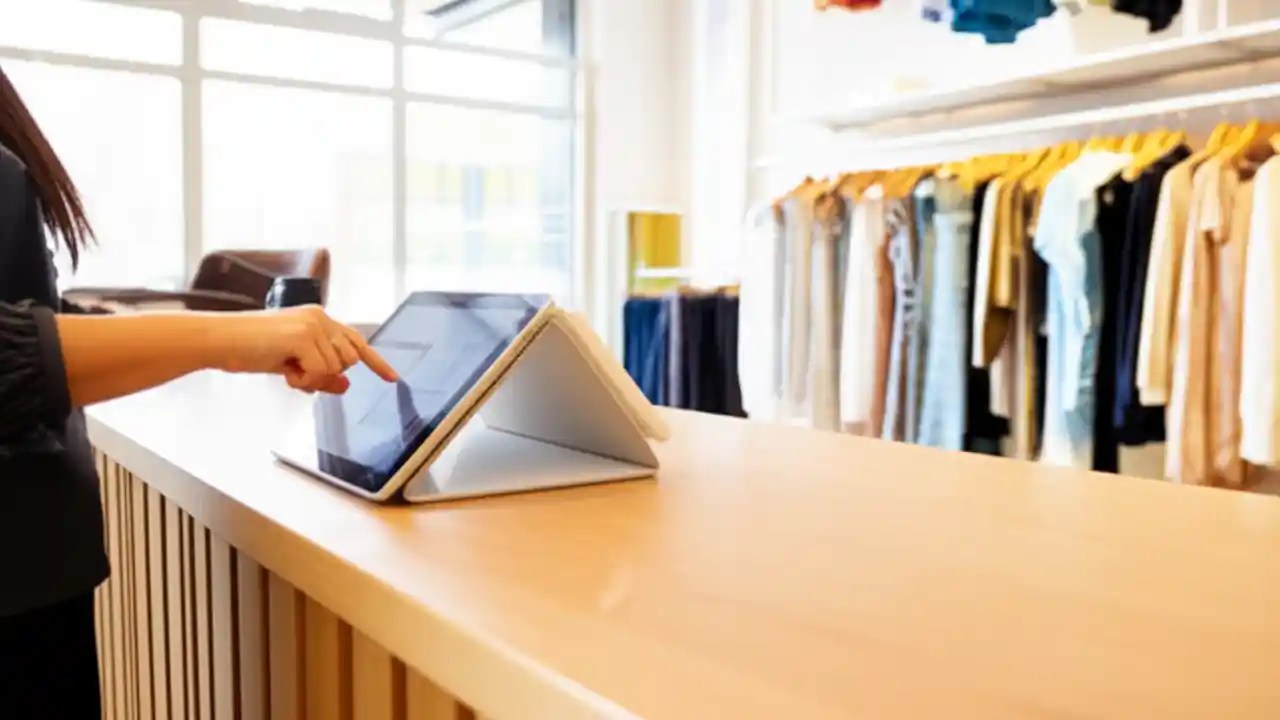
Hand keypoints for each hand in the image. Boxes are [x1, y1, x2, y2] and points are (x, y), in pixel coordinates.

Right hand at [214, 305, 397, 392]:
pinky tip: (283, 369)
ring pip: (335, 368)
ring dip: (311, 377)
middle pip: (348, 360)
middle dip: (326, 374)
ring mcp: (313, 325)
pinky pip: (320, 372)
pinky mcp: (303, 336)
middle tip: (294, 372)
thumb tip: (346, 385)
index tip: (392, 378)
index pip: (355, 341)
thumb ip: (321, 373)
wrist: (219, 340)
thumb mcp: (291, 364)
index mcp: (318, 319)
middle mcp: (320, 317)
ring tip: (284, 366)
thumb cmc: (248, 349)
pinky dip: (302, 379)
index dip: (375, 362)